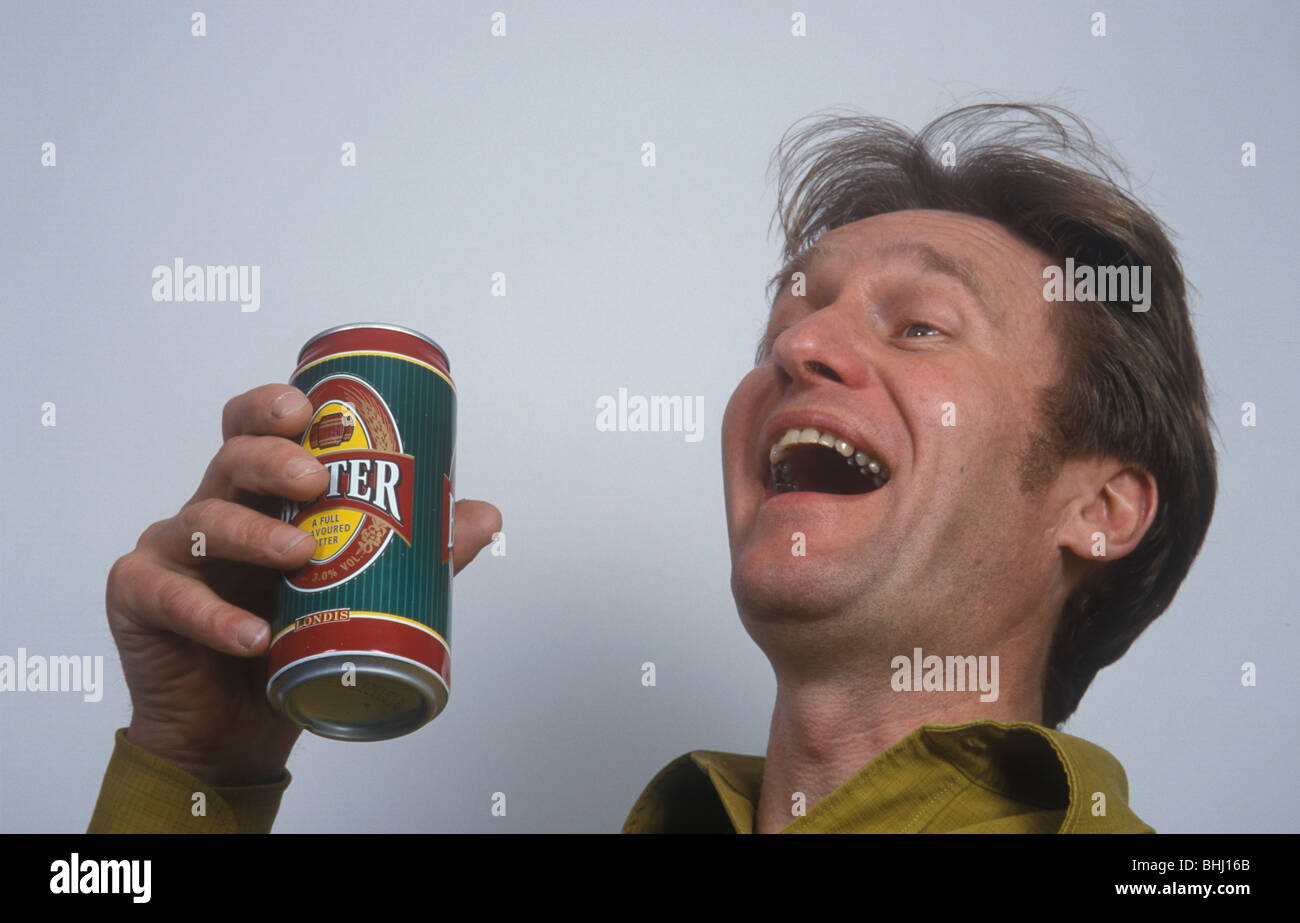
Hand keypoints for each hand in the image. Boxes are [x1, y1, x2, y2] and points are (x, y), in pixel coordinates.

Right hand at [105, 384, 500, 785]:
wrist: (239, 729)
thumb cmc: (293, 642)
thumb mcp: (361, 590)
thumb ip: (418, 554)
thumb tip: (485, 515)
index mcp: (261, 496)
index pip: (255, 429)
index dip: (273, 407)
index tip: (309, 409)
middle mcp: (214, 511)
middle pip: (231, 459)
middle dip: (273, 458)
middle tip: (318, 479)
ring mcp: (173, 552)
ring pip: (203, 520)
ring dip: (255, 534)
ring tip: (300, 554)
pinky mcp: (140, 599)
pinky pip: (170, 596)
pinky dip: (212, 615)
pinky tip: (252, 635)